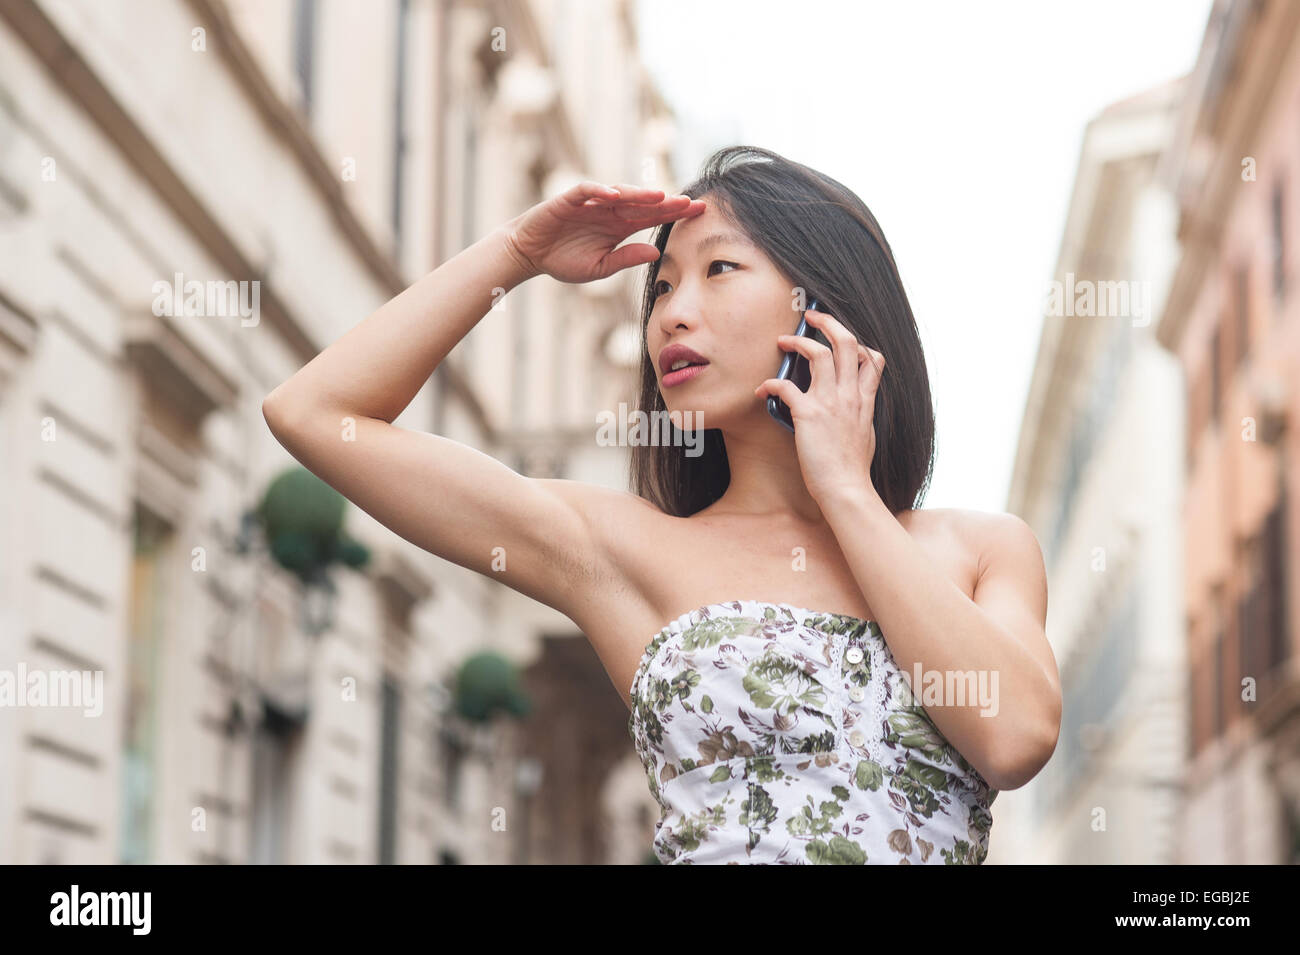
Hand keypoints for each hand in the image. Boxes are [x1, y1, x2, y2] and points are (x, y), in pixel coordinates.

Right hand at [502, 181, 704, 283]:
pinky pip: (586, 191)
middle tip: (690, 202)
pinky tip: (613, 195)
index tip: (699, 212)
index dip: (675, 214)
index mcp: (620, 227)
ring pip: (619, 193)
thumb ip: (627, 259)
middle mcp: (610, 210)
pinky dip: (599, 191)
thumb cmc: (563, 260)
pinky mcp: (569, 199)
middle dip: (666, 202)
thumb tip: (656, 252)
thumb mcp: (600, 267)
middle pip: (643, 203)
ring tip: (659, 196)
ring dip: (639, 194)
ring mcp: (591, 203)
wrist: (529, 254)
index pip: (653, 217)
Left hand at [753, 308, 885, 503]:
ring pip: (818, 354)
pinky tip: (762, 390)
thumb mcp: (866, 435)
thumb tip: (850, 408)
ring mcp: (830, 402)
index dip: (859, 342)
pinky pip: (785, 386)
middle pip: (846, 342)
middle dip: (828, 322)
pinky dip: (771, 383)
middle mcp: (849, 395)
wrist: (845, 489)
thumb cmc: (852, 469)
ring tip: (783, 341)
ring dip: (798, 342)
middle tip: (812, 317)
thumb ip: (859, 415)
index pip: (872, 359)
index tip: (843, 338)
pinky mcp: (808, 414)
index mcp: (864, 401)